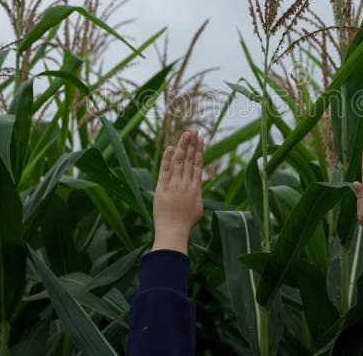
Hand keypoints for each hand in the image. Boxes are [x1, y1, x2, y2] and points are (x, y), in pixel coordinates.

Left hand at [151, 130, 203, 254]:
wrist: (174, 232)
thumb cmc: (186, 224)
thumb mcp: (197, 208)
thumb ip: (197, 194)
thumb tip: (199, 184)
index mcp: (196, 188)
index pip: (198, 164)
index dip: (199, 151)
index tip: (200, 140)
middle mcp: (186, 183)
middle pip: (189, 159)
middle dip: (192, 144)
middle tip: (194, 130)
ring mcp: (175, 184)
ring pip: (179, 161)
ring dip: (182, 146)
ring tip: (186, 134)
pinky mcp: (162, 187)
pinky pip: (165, 169)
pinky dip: (167, 158)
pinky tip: (170, 148)